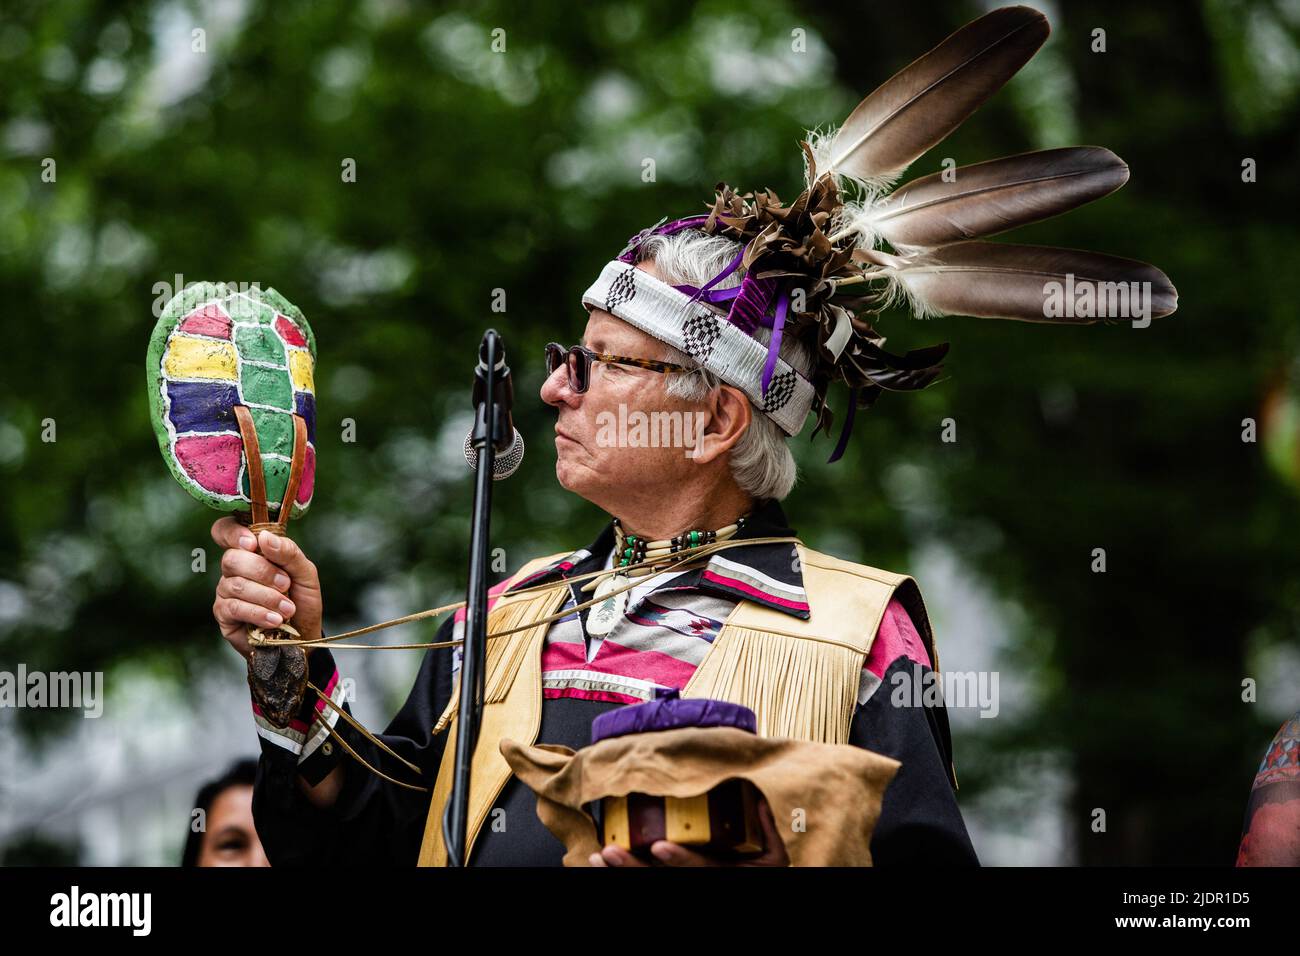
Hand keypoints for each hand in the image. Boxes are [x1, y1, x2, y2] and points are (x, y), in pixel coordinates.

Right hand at [211, 517, 322, 659]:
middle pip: (232, 558)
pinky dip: (258, 613)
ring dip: (267, 597)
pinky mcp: (224, 614)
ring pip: (236, 585)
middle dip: (263, 572)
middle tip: (286, 584)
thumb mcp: (305, 573)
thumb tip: (264, 537)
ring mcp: (226, 591)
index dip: (233, 533)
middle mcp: (235, 569)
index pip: (225, 530)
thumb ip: (288, 553)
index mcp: (252, 551)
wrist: (304, 633)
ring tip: (288, 609)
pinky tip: (275, 621)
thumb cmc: (303, 599)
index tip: (252, 543)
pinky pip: (234, 608)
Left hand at [589, 794, 789, 866]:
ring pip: (648, 883)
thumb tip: (760, 799)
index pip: (700, 870)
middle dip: (633, 868)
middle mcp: (698, 883)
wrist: (754, 885)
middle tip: (610, 852)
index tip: (660, 846)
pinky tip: (597, 863)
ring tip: (597, 857)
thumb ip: (769, 831)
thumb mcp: (775, 858)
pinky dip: (620, 873)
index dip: (680, 860)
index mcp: (723, 874)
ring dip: (619, 872)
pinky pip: (646, 881)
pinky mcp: (670, 882)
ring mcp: (683, 885)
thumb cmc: (761, 871)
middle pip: (662, 880)